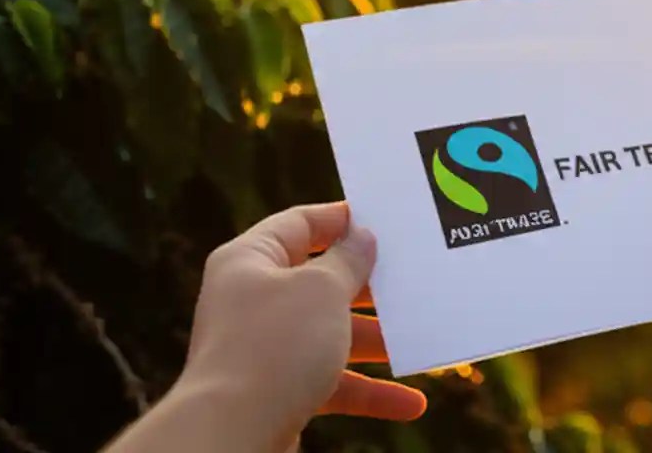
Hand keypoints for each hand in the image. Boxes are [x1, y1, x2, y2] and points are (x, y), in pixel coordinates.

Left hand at [179, 203, 424, 446]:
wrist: (232, 434)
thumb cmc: (275, 347)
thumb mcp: (322, 290)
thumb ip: (348, 260)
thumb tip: (362, 238)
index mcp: (251, 259)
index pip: (299, 224)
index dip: (341, 219)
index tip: (384, 220)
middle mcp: (252, 299)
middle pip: (320, 281)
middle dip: (367, 287)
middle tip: (409, 279)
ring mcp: (263, 346)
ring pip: (330, 334)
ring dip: (375, 341)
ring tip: (419, 340)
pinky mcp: (276, 389)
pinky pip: (329, 381)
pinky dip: (368, 391)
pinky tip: (409, 402)